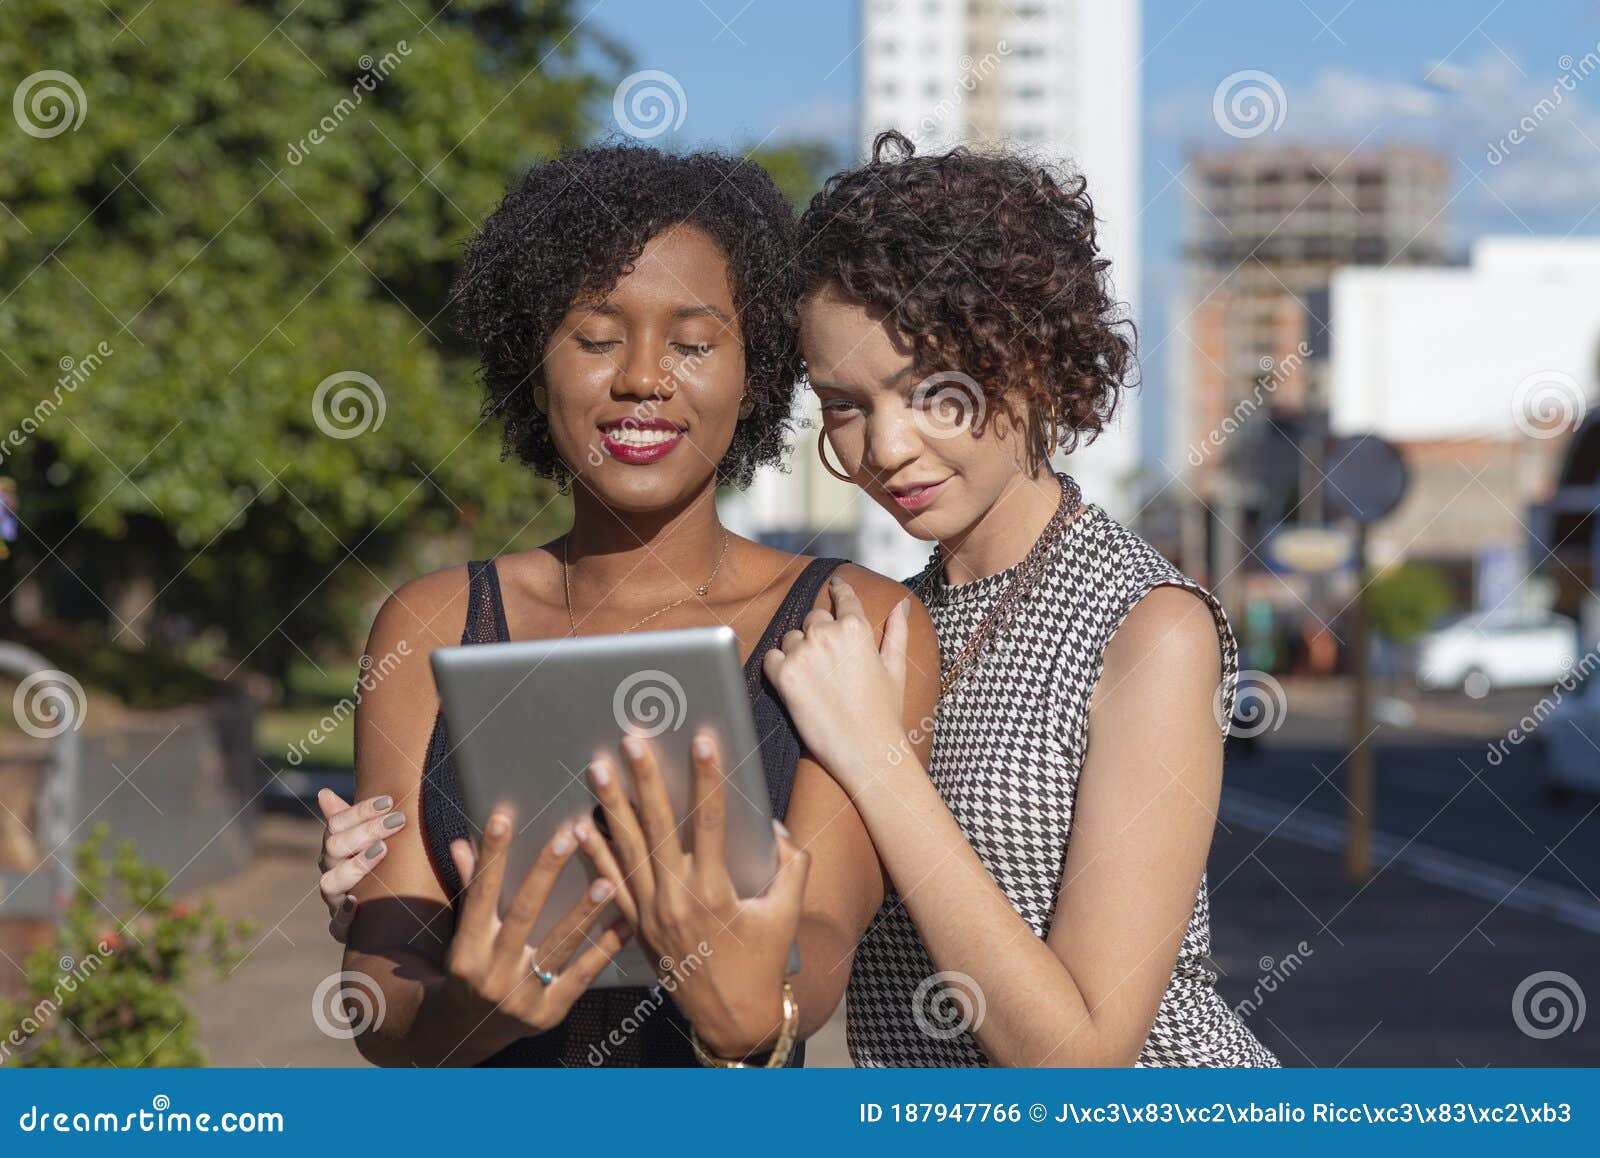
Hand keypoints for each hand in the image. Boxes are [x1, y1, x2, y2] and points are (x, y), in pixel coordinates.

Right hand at [317, 789, 405, 941]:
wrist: (385, 913)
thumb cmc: (380, 868)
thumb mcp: (370, 842)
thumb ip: (352, 819)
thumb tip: (323, 794)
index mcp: (335, 849)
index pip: (336, 824)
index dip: (360, 811)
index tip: (389, 801)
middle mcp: (331, 872)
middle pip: (335, 847)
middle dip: (365, 831)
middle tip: (397, 820)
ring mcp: (334, 900)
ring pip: (330, 882)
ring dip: (356, 865)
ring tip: (381, 850)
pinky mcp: (342, 928)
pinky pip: (336, 925)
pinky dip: (344, 915)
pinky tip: (356, 902)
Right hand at [437, 809, 634, 1052]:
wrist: (466, 1035)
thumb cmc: (471, 971)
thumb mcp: (464, 935)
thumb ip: (470, 888)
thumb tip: (462, 842)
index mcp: (467, 947)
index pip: (479, 893)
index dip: (490, 856)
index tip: (502, 817)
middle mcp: (491, 971)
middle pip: (523, 913)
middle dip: (546, 872)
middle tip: (570, 834)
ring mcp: (521, 996)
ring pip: (558, 945)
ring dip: (584, 911)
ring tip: (609, 879)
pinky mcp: (548, 1013)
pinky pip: (581, 976)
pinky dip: (605, 949)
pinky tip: (626, 922)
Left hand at [589, 730, 809, 1058]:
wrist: (732, 1019)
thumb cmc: (763, 962)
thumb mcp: (787, 912)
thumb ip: (792, 865)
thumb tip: (774, 827)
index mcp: (717, 891)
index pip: (711, 821)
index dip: (707, 777)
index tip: (702, 739)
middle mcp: (678, 899)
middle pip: (658, 827)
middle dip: (644, 780)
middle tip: (631, 740)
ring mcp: (651, 913)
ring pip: (627, 850)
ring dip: (612, 807)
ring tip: (597, 769)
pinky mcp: (636, 926)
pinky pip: (610, 884)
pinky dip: (594, 854)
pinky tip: (580, 824)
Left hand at [762, 577, 912, 791]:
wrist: (866, 750)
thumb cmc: (885, 712)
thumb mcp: (896, 668)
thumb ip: (897, 632)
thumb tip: (902, 605)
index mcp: (856, 628)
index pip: (843, 597)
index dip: (839, 590)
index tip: (834, 585)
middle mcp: (826, 634)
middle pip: (813, 617)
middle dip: (819, 631)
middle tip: (828, 658)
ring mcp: (803, 654)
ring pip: (791, 637)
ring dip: (799, 649)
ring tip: (815, 676)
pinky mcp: (784, 676)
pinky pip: (772, 657)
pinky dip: (779, 665)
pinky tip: (795, 681)